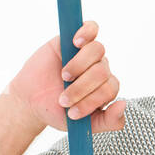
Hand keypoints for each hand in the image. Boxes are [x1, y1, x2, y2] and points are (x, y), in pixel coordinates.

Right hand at [7, 20, 126, 133]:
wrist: (31, 102)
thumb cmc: (58, 113)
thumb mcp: (84, 126)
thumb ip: (108, 121)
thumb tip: (123, 104)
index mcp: (105, 88)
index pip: (110, 89)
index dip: (92, 101)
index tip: (72, 114)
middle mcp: (100, 69)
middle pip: (102, 71)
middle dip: (82, 88)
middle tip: (63, 99)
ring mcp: (87, 54)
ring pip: (98, 50)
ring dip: (79, 65)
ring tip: (64, 76)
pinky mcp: (72, 39)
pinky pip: (91, 27)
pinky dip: (87, 32)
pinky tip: (77, 42)